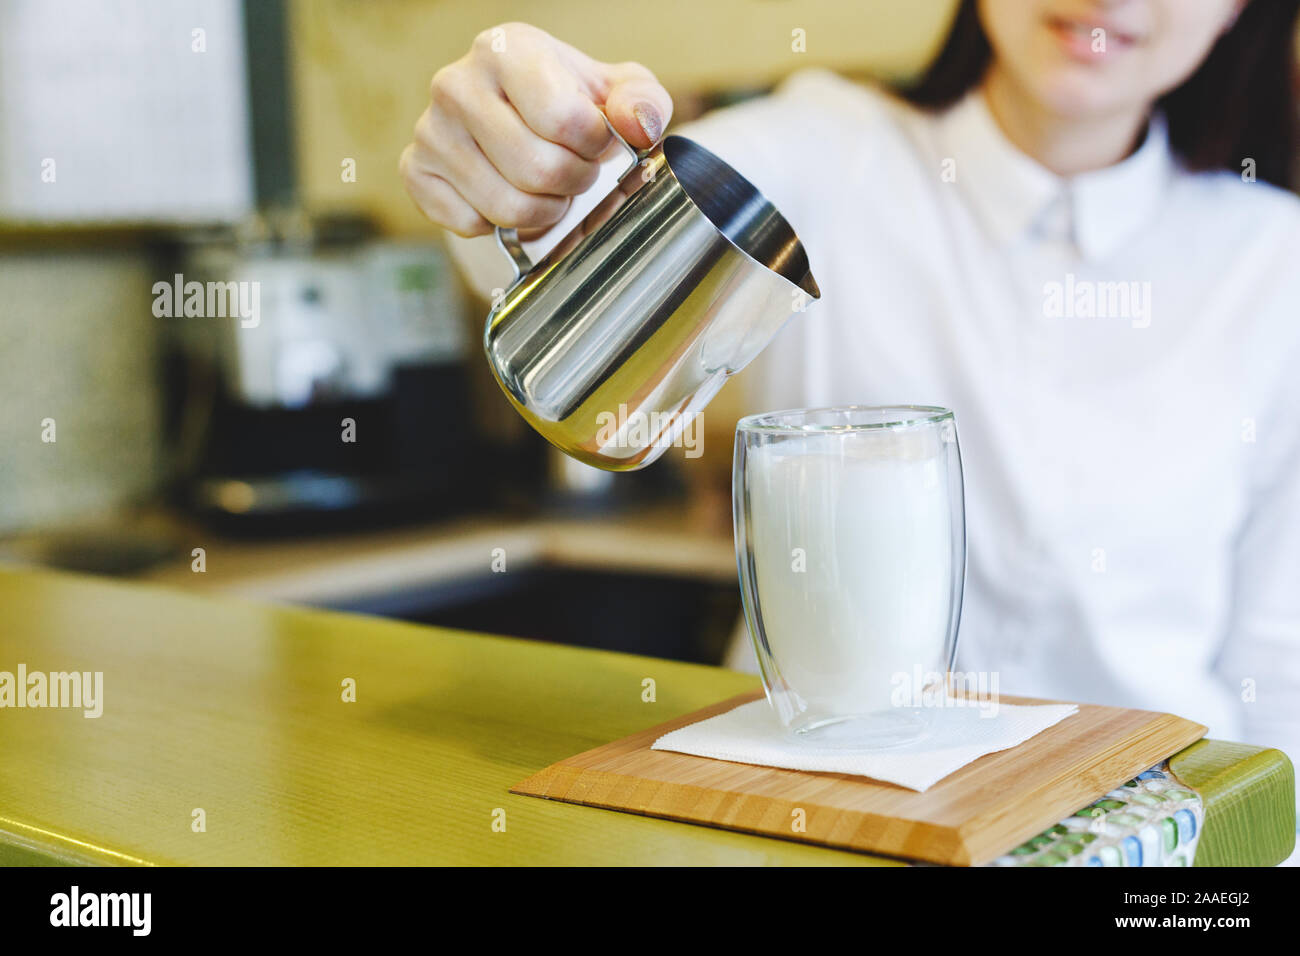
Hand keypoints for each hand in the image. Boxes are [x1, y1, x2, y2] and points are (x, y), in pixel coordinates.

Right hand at [400, 22, 672, 237]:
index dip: (595, 146)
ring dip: (545, 211)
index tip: (596, 141)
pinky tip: (509, 195)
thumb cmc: (569, 103)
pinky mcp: (415, 172)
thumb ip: (641, 103)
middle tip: (576, 173)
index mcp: (507, 49)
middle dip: (573, 183)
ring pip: (508, 207)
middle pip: (539, 170)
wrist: (516, 123)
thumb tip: (636, 126)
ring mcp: (430, 130)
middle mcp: (456, 84)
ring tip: (549, 188)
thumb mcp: (617, 92)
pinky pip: (472, 223)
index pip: (566, 119)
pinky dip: (502, 225)